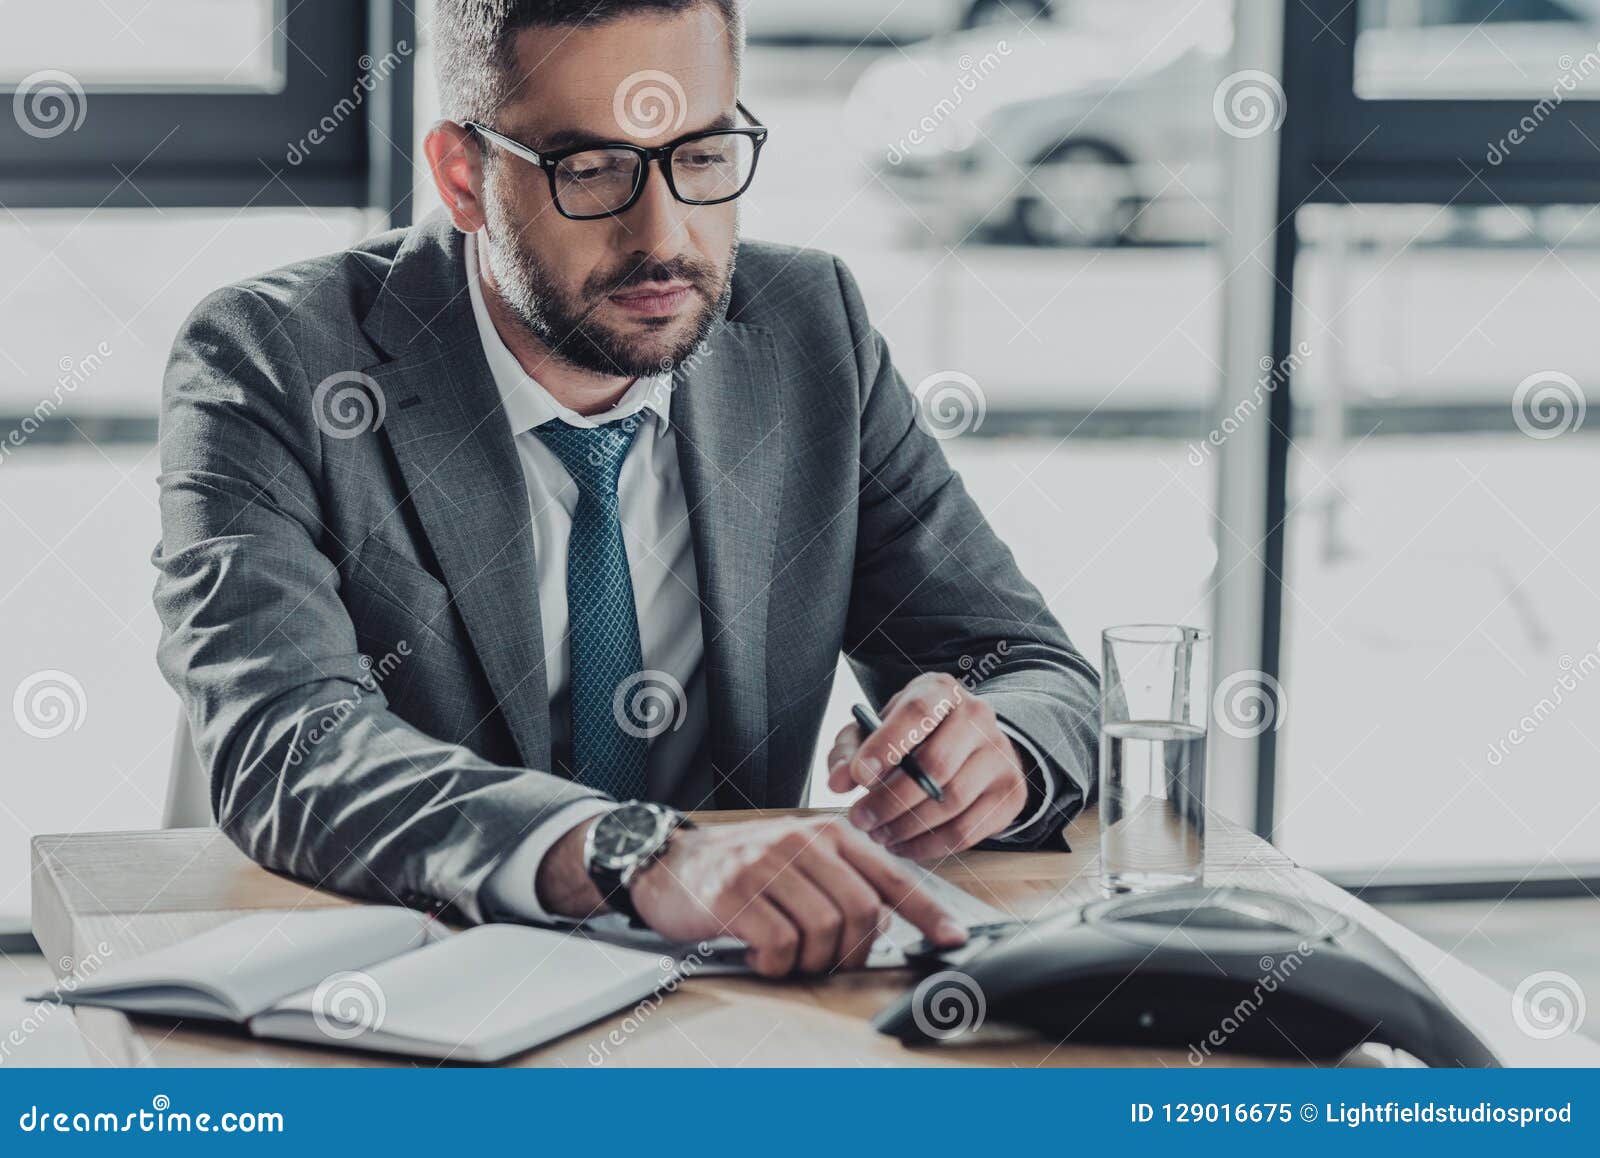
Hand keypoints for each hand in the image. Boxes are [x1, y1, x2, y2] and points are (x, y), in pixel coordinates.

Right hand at [626, 815, 967, 976]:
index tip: (953, 940)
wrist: (668, 861)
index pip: (893, 877)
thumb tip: (889, 924)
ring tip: (784, 955)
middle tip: (825, 960)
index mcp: (829, 833)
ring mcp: (770, 862)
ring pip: (825, 931)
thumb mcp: (800, 861)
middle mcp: (804, 840)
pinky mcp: (736, 890)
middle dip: (852, 952)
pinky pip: (781, 945)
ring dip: (808, 961)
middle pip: (863, 913)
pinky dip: (774, 965)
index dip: (929, 914)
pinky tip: (758, 956)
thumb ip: (844, 883)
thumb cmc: (741, 869)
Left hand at [826, 672, 1029, 858]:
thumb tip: (837, 782)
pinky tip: (903, 845)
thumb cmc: (912, 737)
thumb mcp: (876, 731)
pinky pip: (967, 831)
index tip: (857, 778)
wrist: (970, 746)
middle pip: (935, 765)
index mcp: (942, 691)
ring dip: (907, 827)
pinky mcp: (1010, 794)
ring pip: (951, 803)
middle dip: (890, 799)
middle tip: (860, 819)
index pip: (918, 712)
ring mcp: (1000, 756)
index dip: (885, 746)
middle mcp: (978, 717)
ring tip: (878, 834)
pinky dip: (928, 846)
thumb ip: (849, 752)